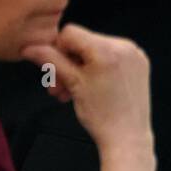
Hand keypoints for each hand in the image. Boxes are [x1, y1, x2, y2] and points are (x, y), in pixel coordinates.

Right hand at [21, 23, 152, 156]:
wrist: (127, 138)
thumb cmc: (102, 117)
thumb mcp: (72, 84)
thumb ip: (51, 61)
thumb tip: (31, 48)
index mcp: (107, 49)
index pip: (70, 32)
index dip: (57, 50)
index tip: (55, 69)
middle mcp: (124, 46)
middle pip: (83, 42)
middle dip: (68, 64)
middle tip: (60, 86)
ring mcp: (134, 54)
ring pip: (96, 50)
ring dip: (80, 68)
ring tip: (72, 90)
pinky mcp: (140, 63)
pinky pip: (112, 56)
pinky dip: (99, 68)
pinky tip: (92, 87)